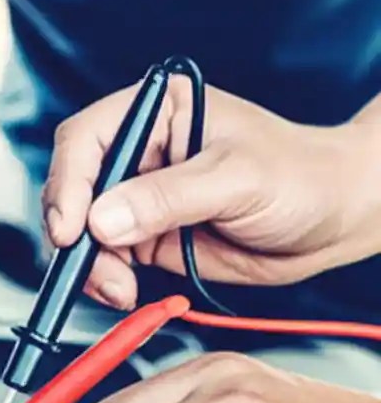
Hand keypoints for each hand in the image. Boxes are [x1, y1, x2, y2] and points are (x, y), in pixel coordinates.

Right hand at [43, 78, 380, 308]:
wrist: (334, 219)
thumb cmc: (302, 176)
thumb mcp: (237, 179)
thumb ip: (168, 198)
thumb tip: (102, 220)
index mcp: (154, 112)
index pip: (86, 139)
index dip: (69, 183)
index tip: (71, 228)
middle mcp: (137, 151)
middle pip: (73, 188)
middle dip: (73, 233)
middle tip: (91, 267)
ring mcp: (137, 195)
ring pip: (82, 230)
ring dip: (89, 264)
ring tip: (118, 288)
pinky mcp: (143, 235)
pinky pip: (104, 258)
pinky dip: (105, 278)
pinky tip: (124, 290)